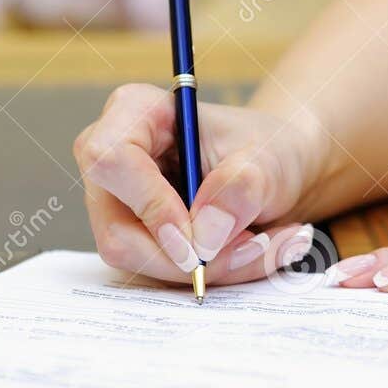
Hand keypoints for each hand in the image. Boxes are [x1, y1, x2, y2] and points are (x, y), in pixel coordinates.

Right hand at [74, 84, 326, 285]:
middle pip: (118, 232)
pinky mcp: (135, 240)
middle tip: (254, 245)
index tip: (199, 239)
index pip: (110, 160)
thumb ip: (241, 186)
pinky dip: (215, 273)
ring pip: (141, 262)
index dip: (151, 205)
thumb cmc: (267, 148)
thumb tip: (204, 235)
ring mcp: (118, 206)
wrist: (277, 171)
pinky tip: (252, 248)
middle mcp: (112, 161)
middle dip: (191, 255)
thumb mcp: (269, 158)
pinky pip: (161, 275)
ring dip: (212, 267)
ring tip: (265, 241)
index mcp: (134, 113)